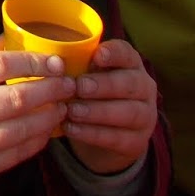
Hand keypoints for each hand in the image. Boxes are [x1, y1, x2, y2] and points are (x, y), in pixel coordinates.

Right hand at [0, 34, 76, 195]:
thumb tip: (10, 39)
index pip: (0, 65)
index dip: (33, 62)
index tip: (53, 61)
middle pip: (18, 96)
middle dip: (51, 88)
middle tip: (68, 83)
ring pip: (24, 126)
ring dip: (49, 115)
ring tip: (62, 105)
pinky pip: (18, 153)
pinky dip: (37, 140)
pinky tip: (45, 130)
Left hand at [62, 38, 159, 174]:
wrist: (106, 133)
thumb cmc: (92, 93)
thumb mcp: (87, 74)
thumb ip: (77, 65)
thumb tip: (49, 57)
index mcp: (131, 64)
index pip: (127, 53)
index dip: (114, 53)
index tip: (97, 55)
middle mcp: (144, 87)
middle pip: (130, 83)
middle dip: (104, 85)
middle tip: (79, 87)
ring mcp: (145, 116)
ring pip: (128, 112)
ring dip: (97, 111)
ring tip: (72, 110)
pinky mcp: (137, 142)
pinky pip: (117, 137)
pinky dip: (92, 134)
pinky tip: (71, 128)